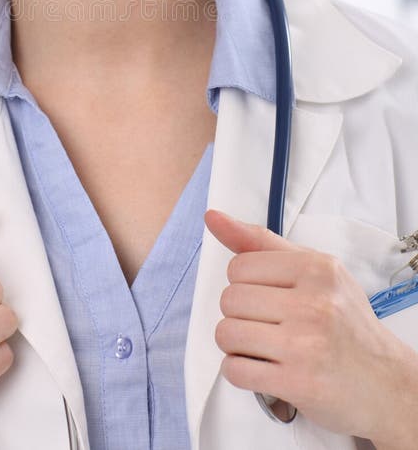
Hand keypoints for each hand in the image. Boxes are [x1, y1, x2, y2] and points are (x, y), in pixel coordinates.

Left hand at [204, 209, 417, 444]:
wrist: (387, 384)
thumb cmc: (346, 323)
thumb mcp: (315, 271)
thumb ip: (261, 243)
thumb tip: (214, 219)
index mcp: (316, 268)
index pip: (239, 266)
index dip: (244, 285)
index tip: (265, 297)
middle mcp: (313, 303)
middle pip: (230, 300)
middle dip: (239, 316)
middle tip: (266, 325)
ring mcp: (305, 344)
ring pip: (227, 334)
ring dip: (236, 345)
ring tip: (262, 346)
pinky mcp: (298, 383)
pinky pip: (236, 370)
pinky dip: (239, 371)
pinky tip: (262, 368)